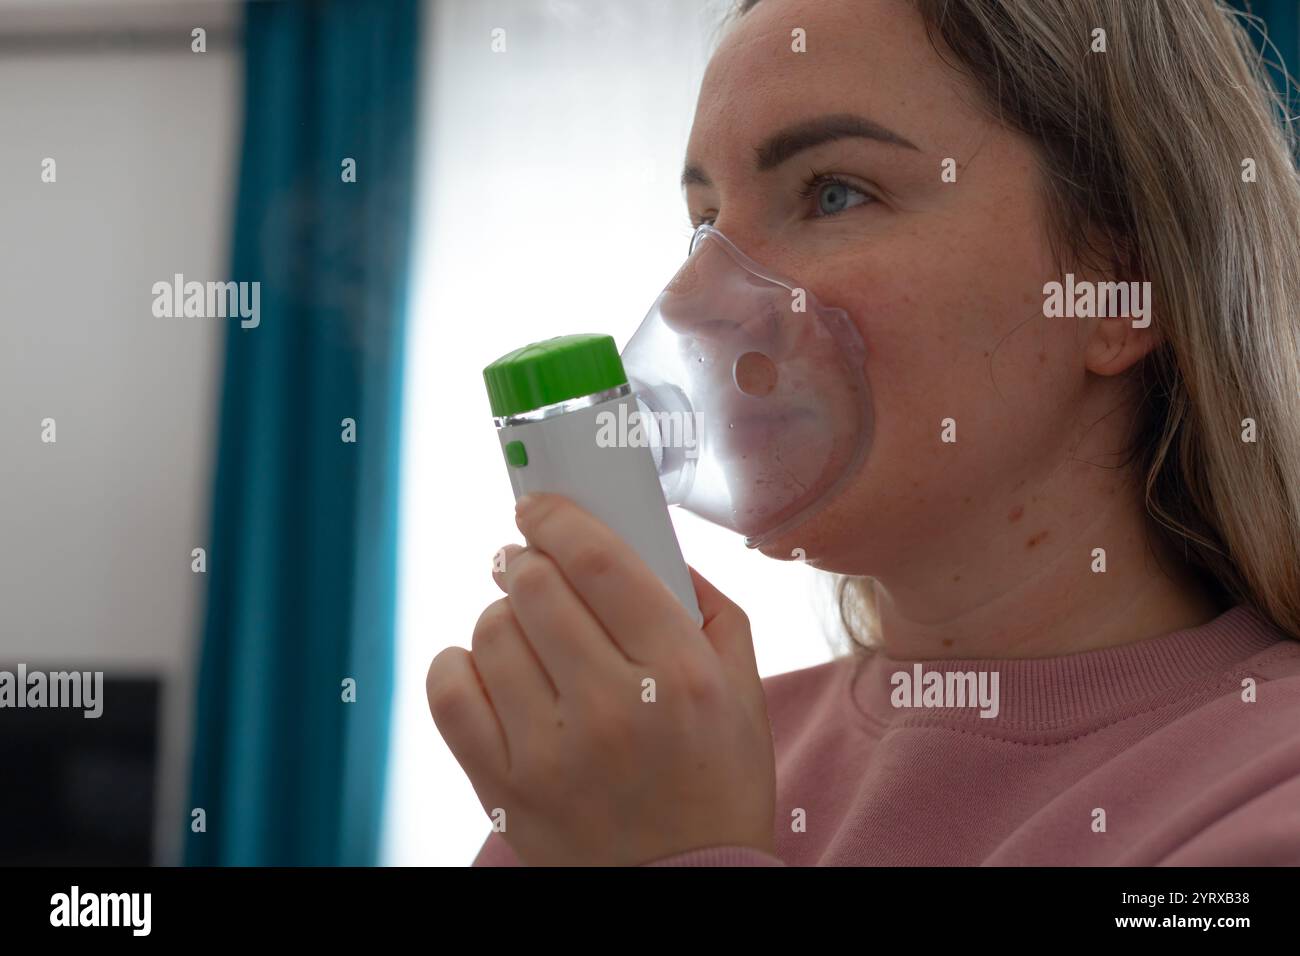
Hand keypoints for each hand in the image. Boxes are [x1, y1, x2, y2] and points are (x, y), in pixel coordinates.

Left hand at [426, 492, 776, 865]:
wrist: (684, 891)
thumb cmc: (717, 785)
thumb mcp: (745, 694)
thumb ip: (710, 609)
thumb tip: (653, 543)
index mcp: (680, 675)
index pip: (601, 561)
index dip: (559, 518)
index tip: (539, 507)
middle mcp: (613, 709)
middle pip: (534, 586)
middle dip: (526, 561)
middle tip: (530, 567)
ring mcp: (550, 752)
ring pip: (490, 631)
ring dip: (503, 617)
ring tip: (527, 637)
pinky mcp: (503, 787)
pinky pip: (449, 690)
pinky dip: (459, 665)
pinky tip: (488, 672)